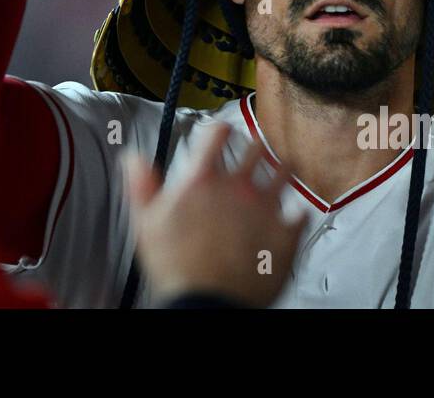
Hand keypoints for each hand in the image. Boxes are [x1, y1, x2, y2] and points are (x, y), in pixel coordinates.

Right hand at [125, 123, 305, 307]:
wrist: (208, 303)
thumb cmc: (176, 266)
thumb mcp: (146, 223)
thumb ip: (141, 184)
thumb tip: (132, 158)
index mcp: (203, 180)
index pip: (217, 133)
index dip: (219, 129)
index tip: (221, 132)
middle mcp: (237, 187)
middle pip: (255, 148)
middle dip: (254, 146)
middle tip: (255, 150)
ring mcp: (266, 209)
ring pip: (284, 173)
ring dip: (282, 170)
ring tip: (281, 172)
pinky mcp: (286, 233)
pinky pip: (301, 214)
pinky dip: (297, 213)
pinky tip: (293, 215)